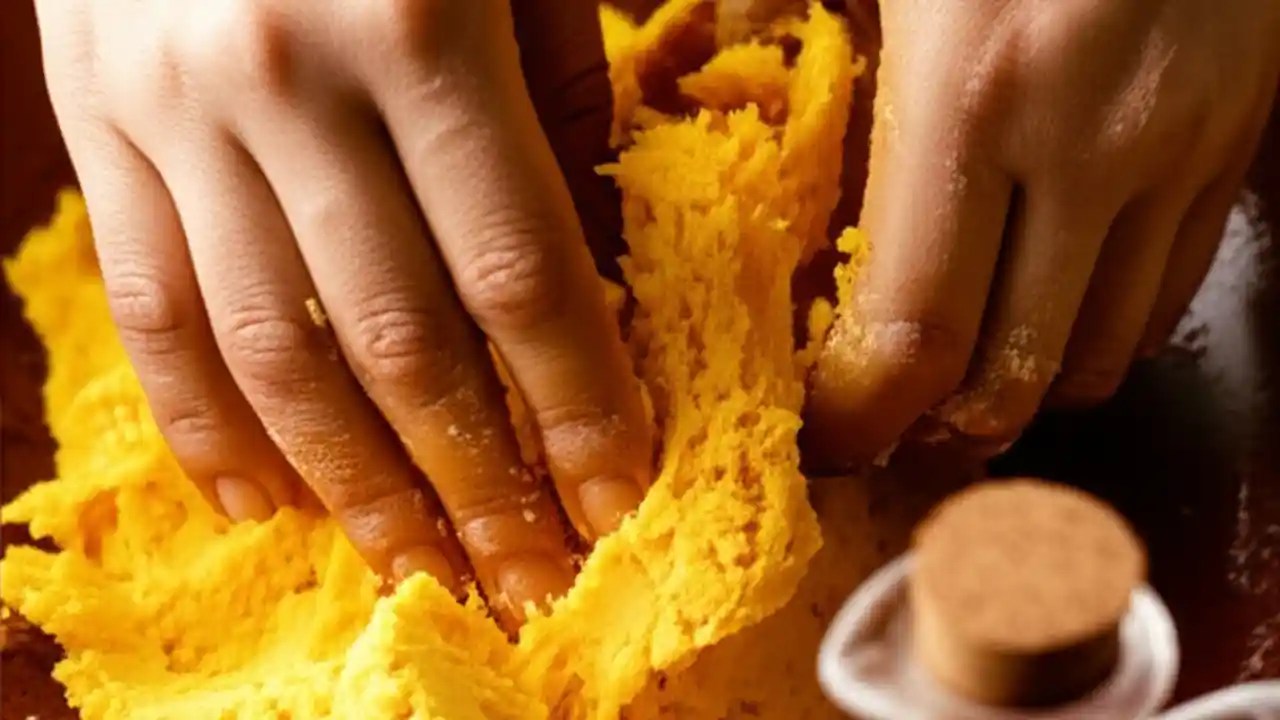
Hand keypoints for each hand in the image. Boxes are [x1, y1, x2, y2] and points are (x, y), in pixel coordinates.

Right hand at [36, 0, 651, 624]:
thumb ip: (558, 113)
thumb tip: (588, 285)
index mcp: (422, 29)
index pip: (518, 271)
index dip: (575, 403)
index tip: (614, 498)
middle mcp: (287, 83)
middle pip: (398, 338)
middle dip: (474, 480)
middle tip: (528, 577)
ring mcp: (171, 110)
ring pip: (268, 349)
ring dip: (352, 482)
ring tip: (418, 566)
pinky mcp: (95, 124)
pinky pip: (149, 307)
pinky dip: (204, 423)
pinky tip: (265, 501)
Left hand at [807, 0, 1279, 466]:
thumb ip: (802, 39)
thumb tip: (712, 76)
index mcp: (971, 94)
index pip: (917, 329)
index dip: (866, 413)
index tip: (830, 436)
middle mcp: (1086, 142)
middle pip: (1017, 372)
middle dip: (944, 431)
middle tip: (891, 434)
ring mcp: (1178, 146)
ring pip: (1104, 351)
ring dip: (1026, 391)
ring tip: (966, 384)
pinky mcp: (1236, 140)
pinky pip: (1171, 290)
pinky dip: (1099, 333)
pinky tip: (1048, 313)